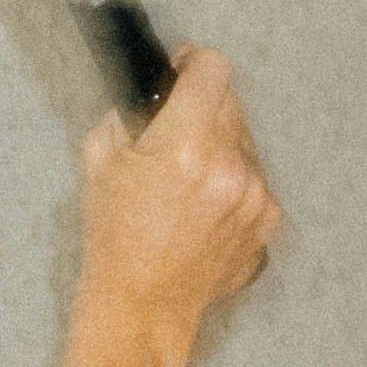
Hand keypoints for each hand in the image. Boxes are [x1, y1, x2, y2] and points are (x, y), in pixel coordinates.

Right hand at [76, 45, 282, 334]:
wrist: (144, 303)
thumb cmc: (117, 241)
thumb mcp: (98, 163)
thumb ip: (126, 116)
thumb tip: (148, 93)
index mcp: (186, 147)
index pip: (212, 69)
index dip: (193, 63)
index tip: (183, 69)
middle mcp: (228, 168)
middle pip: (229, 101)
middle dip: (201, 108)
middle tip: (173, 137)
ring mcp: (254, 195)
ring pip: (244, 140)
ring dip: (220, 147)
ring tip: (186, 182)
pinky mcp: (268, 219)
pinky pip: (255, 178)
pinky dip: (233, 183)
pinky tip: (204, 207)